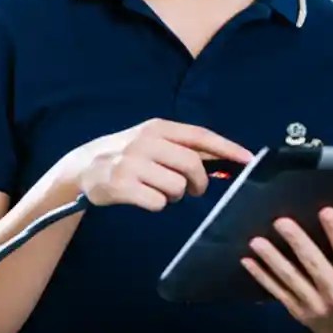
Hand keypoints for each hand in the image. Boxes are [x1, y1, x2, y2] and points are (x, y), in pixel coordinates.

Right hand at [58, 118, 254, 210]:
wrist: (83, 166)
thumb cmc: (128, 154)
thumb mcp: (153, 141)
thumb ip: (184, 147)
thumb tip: (226, 158)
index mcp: (158, 127)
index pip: (200, 136)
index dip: (227, 147)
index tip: (248, 159)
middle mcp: (145, 141)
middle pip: (192, 165)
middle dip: (199, 182)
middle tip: (194, 190)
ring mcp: (131, 162)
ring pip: (176, 187)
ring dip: (175, 196)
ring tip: (161, 191)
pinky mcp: (120, 184)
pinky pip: (157, 202)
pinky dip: (157, 205)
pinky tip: (145, 198)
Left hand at [241, 207, 332, 332]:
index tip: (325, 211)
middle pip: (316, 266)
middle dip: (298, 243)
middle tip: (282, 221)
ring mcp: (315, 304)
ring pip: (291, 279)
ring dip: (273, 260)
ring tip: (257, 241)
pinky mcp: (297, 310)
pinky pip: (277, 291)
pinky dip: (262, 276)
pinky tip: (248, 260)